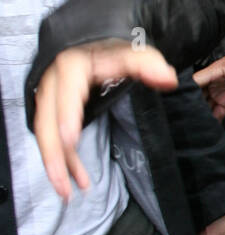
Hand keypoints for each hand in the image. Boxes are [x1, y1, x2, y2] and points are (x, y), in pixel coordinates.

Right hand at [34, 42, 177, 200]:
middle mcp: (54, 82)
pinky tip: (78, 179)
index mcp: (71, 64)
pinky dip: (64, 159)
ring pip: (46, 133)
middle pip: (47, 120)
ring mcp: (50, 98)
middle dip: (54, 153)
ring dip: (56, 164)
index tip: (70, 139)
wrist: (92, 43)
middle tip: (63, 183)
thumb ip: (148, 65)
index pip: (68, 91)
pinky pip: (53, 137)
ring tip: (67, 192)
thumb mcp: (132, 52)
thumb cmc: (113, 48)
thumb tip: (168, 79)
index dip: (66, 115)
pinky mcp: (52, 110)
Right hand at [193, 45, 224, 120]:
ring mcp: (218, 90)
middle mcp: (214, 81)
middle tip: (199, 117)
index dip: (189, 90)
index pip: (196, 80)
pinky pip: (216, 108)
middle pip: (197, 94)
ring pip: (205, 103)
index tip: (186, 103)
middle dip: (197, 106)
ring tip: (208, 121)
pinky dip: (216, 115)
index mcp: (216, 70)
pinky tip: (219, 118)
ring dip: (206, 113)